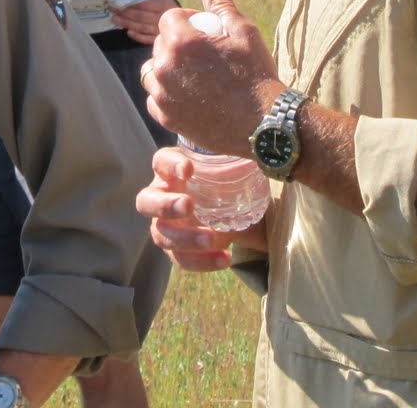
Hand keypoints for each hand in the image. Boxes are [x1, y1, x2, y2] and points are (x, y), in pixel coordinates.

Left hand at [110, 0, 178, 44]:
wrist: (176, 16)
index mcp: (164, 4)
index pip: (145, 5)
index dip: (131, 3)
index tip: (118, 0)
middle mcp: (163, 18)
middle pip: (141, 17)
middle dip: (125, 13)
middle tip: (112, 9)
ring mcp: (161, 29)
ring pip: (142, 28)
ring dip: (127, 24)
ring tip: (114, 19)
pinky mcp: (158, 38)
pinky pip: (147, 39)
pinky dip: (137, 36)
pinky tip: (128, 32)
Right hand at [135, 146, 258, 270]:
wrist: (236, 210)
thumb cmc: (228, 181)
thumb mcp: (233, 168)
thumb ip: (240, 162)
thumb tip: (271, 155)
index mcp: (171, 171)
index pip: (160, 162)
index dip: (170, 165)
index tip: (190, 169)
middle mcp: (161, 196)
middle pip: (146, 202)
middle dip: (165, 205)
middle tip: (188, 205)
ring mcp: (166, 225)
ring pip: (160, 235)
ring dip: (185, 238)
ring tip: (211, 239)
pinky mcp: (177, 250)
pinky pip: (181, 259)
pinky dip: (202, 261)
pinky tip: (227, 258)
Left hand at [142, 0, 279, 154]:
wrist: (264, 123)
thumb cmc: (256, 74)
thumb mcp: (243, 30)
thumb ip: (220, 2)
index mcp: (181, 41)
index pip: (169, 19)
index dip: (187, 20)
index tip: (206, 31)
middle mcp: (165, 67)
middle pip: (160, 44)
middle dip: (177, 43)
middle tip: (205, 54)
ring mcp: (163, 95)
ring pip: (153, 71)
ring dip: (168, 68)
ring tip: (194, 74)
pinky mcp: (166, 118)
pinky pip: (156, 98)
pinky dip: (168, 94)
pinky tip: (189, 94)